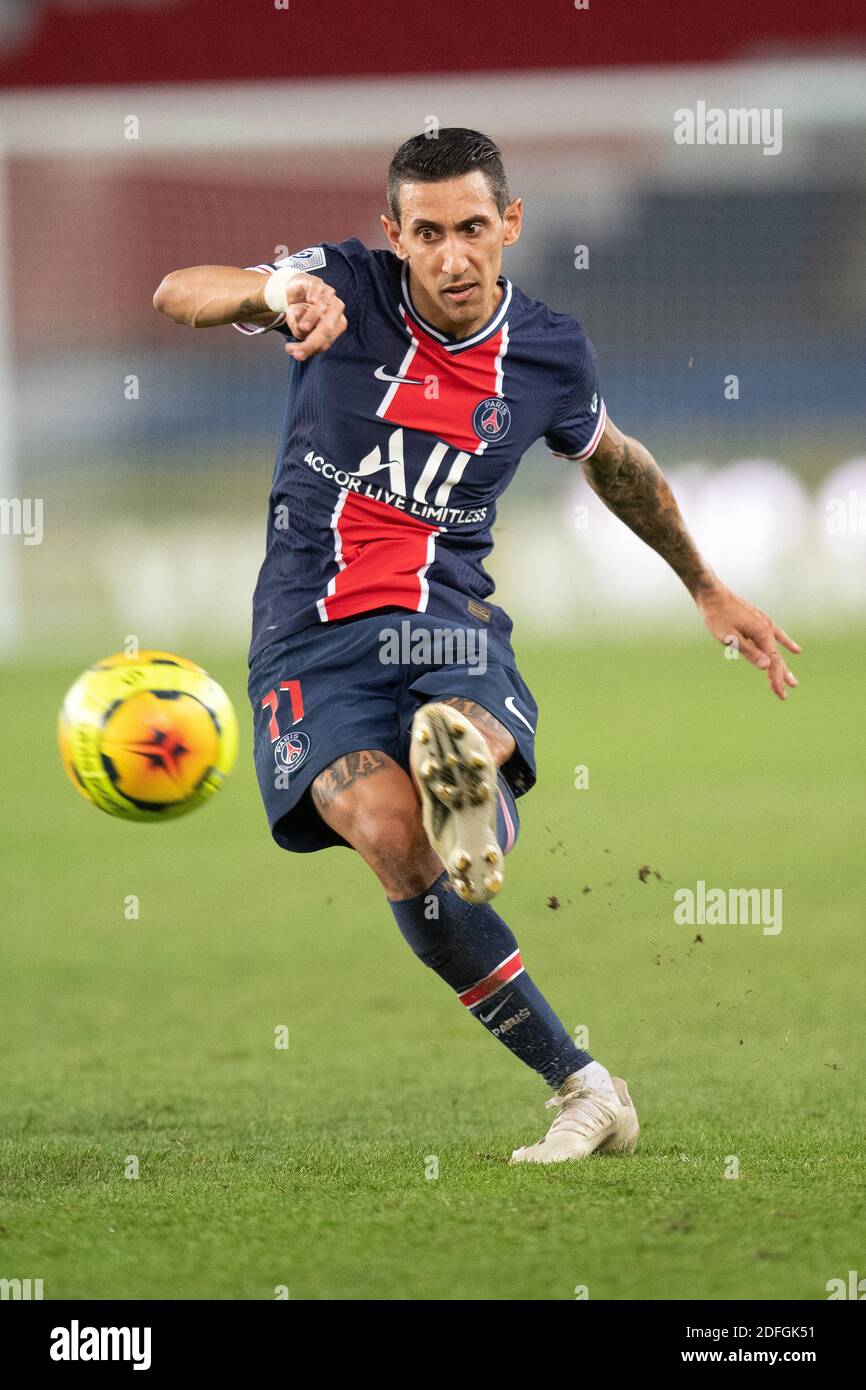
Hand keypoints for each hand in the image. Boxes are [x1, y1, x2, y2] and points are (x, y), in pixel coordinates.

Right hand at [281, 274, 346, 360]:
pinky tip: (303, 305)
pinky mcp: (319, 284)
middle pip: (328, 330)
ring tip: (300, 327)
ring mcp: (329, 297)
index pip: (325, 342)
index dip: (311, 349)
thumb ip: (301, 333)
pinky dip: (312, 300)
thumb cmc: (300, 312)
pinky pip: (317, 294)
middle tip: (297, 351)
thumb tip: (301, 332)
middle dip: (312, 342)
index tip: (296, 355)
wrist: (294, 290)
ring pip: (323, 311)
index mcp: (335, 326)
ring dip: (311, 321)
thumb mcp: (298, 327)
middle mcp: (336, 312)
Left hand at [695, 583, 800, 699]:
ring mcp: (764, 624)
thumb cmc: (717, 616)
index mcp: (761, 634)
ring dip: (783, 666)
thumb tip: (767, 666)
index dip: (776, 679)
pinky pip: (777, 635)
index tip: (780, 694)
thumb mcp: (729, 637)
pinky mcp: (759, 620)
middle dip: (780, 677)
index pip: (772, 662)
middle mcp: (766, 629)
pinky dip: (786, 643)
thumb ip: (749, 652)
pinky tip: (795, 650)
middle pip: (776, 658)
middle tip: (785, 695)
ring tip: (792, 681)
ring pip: (777, 649)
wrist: (711, 594)